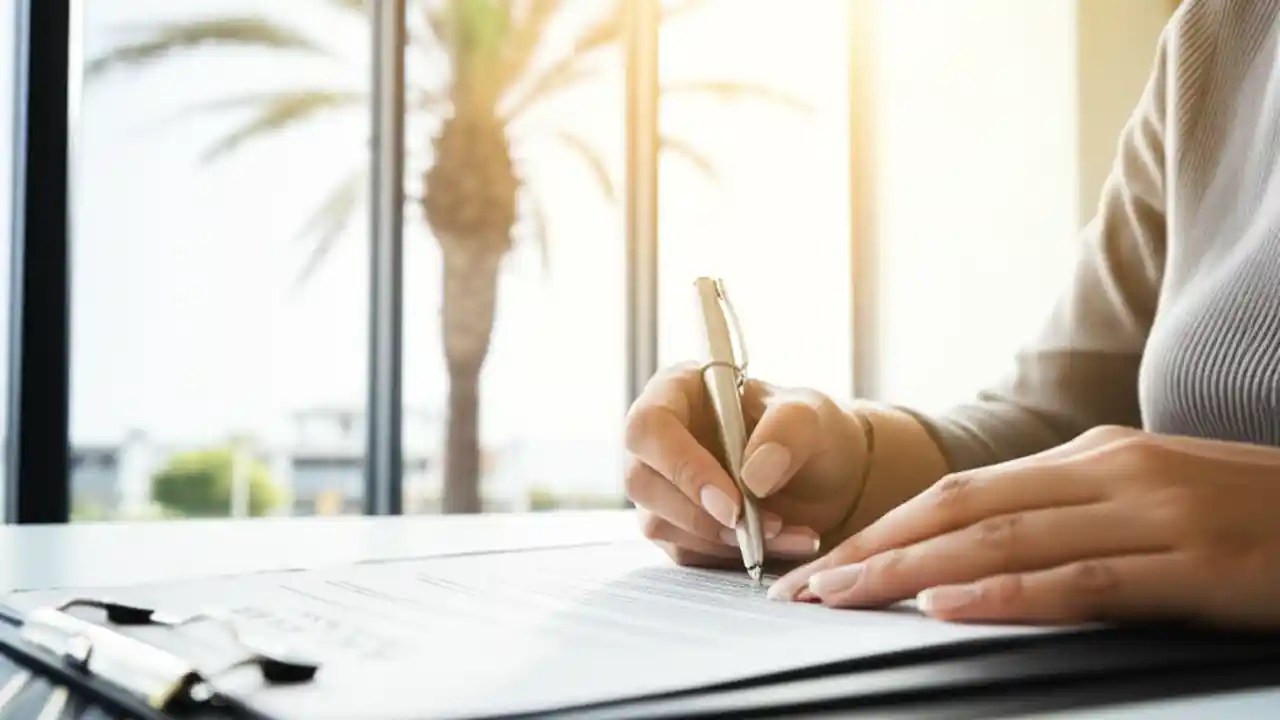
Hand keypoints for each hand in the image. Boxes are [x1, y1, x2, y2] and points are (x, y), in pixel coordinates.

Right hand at [624, 362, 868, 567]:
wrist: (830, 480)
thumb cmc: (813, 432)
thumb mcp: (814, 417)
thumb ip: (788, 431)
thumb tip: (753, 477)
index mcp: (678, 392)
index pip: (649, 425)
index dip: (681, 466)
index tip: (732, 502)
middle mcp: (659, 439)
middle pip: (641, 481)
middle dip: (700, 514)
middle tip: (759, 527)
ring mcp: (662, 485)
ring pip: (659, 523)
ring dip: (722, 538)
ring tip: (783, 532)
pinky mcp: (675, 526)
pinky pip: (684, 551)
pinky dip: (730, 557)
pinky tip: (775, 546)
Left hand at [768, 426, 1279, 628]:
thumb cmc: (1251, 518)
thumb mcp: (1149, 500)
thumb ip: (1070, 515)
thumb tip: (978, 555)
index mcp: (1090, 457)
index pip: (960, 491)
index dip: (884, 527)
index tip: (827, 565)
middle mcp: (1108, 472)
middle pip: (962, 509)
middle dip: (874, 549)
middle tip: (806, 588)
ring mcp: (1152, 513)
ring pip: (1004, 539)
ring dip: (911, 570)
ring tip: (844, 597)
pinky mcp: (1194, 563)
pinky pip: (1082, 580)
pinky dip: (1006, 595)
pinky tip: (948, 609)